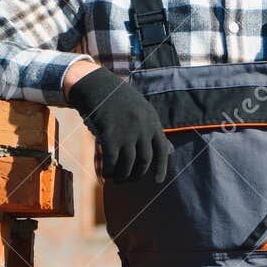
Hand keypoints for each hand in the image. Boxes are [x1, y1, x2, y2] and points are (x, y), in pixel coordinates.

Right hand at [65, 66, 170, 183]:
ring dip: (123, 176)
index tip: (157, 181)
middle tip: (130, 180)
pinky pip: (112, 161)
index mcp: (152, 121)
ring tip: (118, 180)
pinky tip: (106, 175)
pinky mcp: (110, 135)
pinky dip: (109, 171)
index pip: (162, 149)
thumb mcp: (143, 111)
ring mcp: (127, 132)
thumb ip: (154, 131)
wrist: (97, 85)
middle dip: (138, 174)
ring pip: (128, 164)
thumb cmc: (119, 100)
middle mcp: (142, 128)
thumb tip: (170, 151)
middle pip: (145, 160)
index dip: (161, 168)